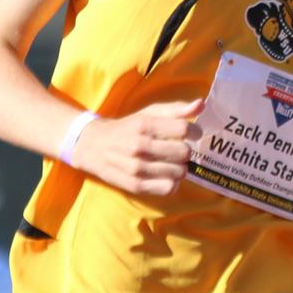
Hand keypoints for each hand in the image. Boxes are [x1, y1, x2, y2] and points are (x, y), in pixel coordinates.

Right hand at [73, 99, 201, 195]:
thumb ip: (176, 109)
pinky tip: (166, 175)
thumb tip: (201, 104)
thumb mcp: (149, 113)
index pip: (184, 129)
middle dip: (186, 151)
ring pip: (179, 172)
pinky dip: (172, 182)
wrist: (92, 145)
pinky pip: (168, 188)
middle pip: (184, 152)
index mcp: (144, 125)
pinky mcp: (135, 185)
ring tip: (171, 163)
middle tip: (178, 150)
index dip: (194, 132)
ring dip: (180, 168)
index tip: (191, 134)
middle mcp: (139, 146)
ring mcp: (137, 168)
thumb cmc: (127, 127)